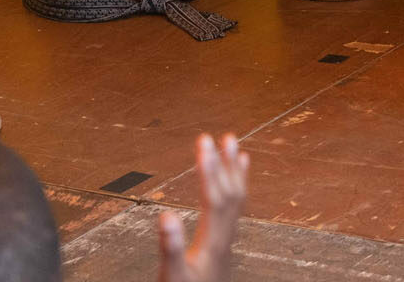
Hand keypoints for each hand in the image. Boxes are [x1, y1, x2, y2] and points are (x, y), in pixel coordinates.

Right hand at [157, 134, 247, 281]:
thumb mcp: (173, 276)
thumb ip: (171, 247)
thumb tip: (165, 214)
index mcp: (212, 242)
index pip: (213, 198)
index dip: (209, 169)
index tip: (203, 141)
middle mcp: (225, 238)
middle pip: (228, 194)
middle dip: (222, 163)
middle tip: (217, 135)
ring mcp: (227, 240)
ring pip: (236, 200)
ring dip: (234, 170)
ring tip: (233, 143)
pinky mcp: (224, 243)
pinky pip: (236, 209)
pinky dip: (238, 187)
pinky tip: (238, 175)